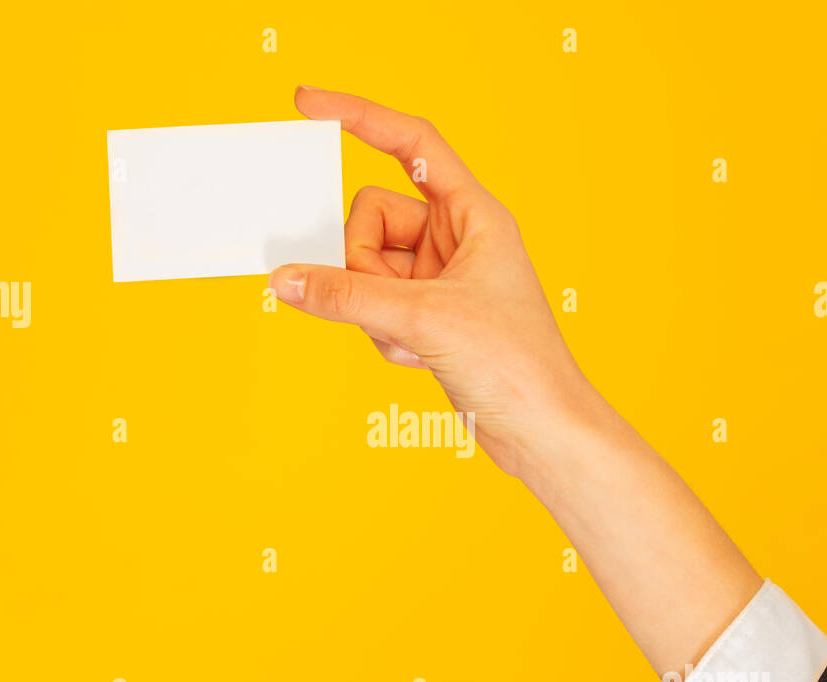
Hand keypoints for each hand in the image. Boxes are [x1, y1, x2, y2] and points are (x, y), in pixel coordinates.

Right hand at [269, 87, 599, 478]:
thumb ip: (346, 294)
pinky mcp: (426, 314)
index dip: (359, 117)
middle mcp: (456, 238)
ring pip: (366, 267)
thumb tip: (286, 279)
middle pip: (372, 218)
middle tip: (388, 305)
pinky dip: (383, 335)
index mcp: (474, 213)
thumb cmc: (516, 365)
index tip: (308, 104)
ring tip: (414, 342)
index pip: (410, 143)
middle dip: (363, 264)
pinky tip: (419, 360)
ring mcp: (438, 277)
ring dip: (372, 309)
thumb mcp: (422, 319)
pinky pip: (373, 305)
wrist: (540, 431)